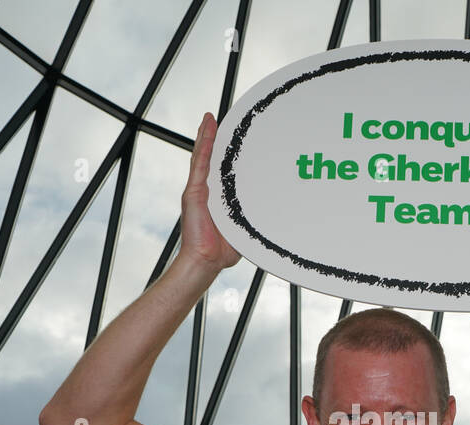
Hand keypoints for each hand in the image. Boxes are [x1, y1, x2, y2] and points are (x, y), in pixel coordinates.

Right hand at [179, 112, 240, 270]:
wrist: (207, 260)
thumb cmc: (223, 249)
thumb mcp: (243, 226)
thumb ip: (253, 215)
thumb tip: (276, 212)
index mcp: (217, 197)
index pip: (220, 169)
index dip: (223, 152)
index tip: (232, 137)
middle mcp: (206, 190)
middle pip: (208, 158)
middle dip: (212, 138)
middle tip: (218, 120)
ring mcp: (198, 190)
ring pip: (202, 156)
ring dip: (206, 135)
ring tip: (210, 118)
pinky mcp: (193, 192)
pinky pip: (200, 163)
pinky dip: (204, 145)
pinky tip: (208, 130)